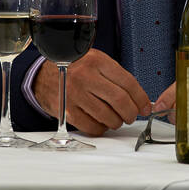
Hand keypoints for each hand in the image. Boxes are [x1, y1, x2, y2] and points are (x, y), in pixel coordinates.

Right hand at [31, 49, 151, 136]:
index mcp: (97, 61)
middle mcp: (86, 77)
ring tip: (117, 119)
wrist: (42, 75)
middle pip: (120, 101)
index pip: (128, 82)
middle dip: (131, 113)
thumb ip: (115, 76)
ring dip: (117, 122)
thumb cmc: (74, 69)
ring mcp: (75, 95)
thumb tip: (138, 98)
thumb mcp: (95, 61)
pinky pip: (92, 126)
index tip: (145, 107)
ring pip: (108, 116)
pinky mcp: (67, 111)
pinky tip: (101, 123)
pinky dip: (101, 128)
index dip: (141, 98)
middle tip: (132, 116)